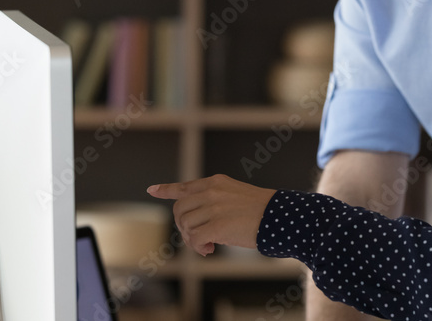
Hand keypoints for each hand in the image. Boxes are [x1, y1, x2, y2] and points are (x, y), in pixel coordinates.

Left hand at [147, 174, 276, 256]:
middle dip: (184, 227)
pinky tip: (210, 249)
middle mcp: (211, 191)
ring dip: (192, 239)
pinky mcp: (217, 225)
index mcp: (215, 182)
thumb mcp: (235, 195)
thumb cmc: (262, 210)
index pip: (185, 186)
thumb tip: (195, 224)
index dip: (167, 189)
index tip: (152, 189)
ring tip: (207, 244)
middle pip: (180, 210)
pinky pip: (195, 239)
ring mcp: (213, 207)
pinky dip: (198, 247)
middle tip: (197, 238)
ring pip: (185, 225)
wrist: (279, 216)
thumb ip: (214, 201)